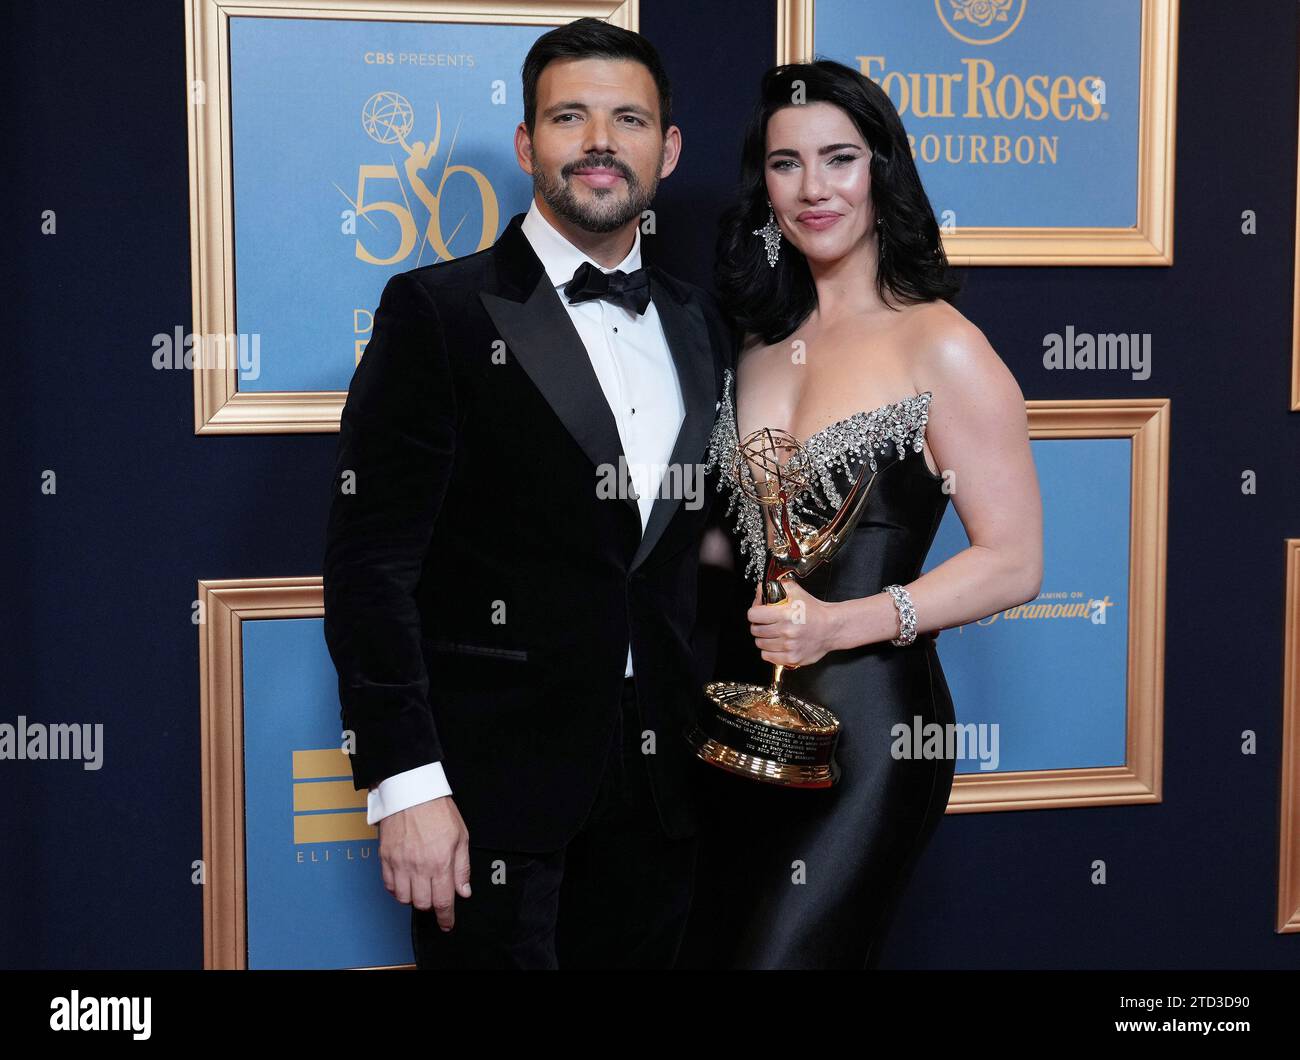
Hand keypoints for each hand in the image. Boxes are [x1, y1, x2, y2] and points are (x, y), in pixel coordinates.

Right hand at [377, 795, 469, 930]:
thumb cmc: (438, 810)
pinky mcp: (385, 857)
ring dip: (414, 897)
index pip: (443, 901)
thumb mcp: (461, 836)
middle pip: (422, 903)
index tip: (447, 924)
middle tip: (436, 896)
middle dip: (431, 905)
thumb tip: (464, 891)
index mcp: (441, 862)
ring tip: (420, 886)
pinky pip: (389, 885)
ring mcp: (399, 863)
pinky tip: (405, 881)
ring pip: (404, 898)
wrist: (412, 791)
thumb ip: (462, 867)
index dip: (446, 917)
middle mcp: (419, 866)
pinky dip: (397, 889)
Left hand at [747, 579, 839, 667]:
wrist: (831, 628)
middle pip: (755, 630)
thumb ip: (777, 587)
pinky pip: (767, 656)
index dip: (754, 612)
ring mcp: (789, 646)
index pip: (753, 615)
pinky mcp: (791, 658)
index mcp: (785, 614)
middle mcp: (786, 631)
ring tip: (773, 633)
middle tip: (766, 623)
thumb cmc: (814, 611)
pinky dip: (768, 651)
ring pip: (760, 644)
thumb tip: (760, 589)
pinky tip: (776, 644)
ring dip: (763, 638)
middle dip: (758, 625)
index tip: (758, 612)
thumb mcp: (796, 592)